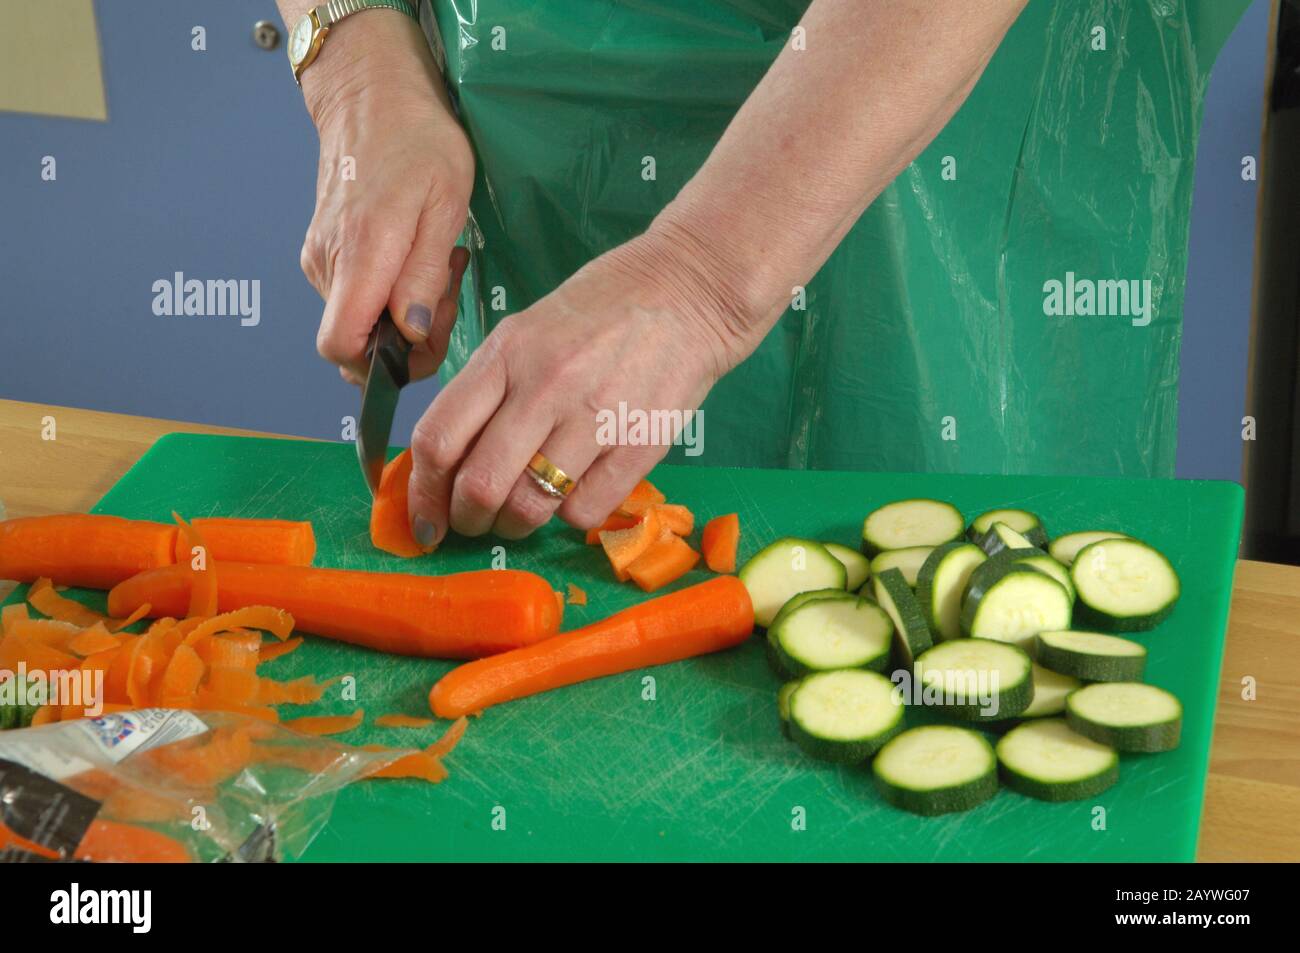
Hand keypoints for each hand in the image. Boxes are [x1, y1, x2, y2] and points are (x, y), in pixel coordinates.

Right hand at [297, 12, 473, 382]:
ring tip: (437, 268)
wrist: (373, 95)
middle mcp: (328, 263)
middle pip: (354, 344)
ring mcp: (321, 259)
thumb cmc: (416, 138)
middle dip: (406, 341)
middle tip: (445, 295)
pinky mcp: (325, 253)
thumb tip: (410, 332)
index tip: (425, 342)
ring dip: (404, 314)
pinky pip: (356, 297)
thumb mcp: (444, 203)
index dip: (381, 367)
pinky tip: (417, 261)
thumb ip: (424, 274)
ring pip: (359, 323)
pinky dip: (390, 295)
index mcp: (359, 253)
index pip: (341, 346)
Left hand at [405, 228, 754, 546]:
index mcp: (506, 353)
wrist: (690, 289)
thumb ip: (488, 389)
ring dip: (514, 526)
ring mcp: (594, 418)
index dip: (421, 492)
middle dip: (465, 520)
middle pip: (478, 485)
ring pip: (529, 507)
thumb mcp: (528, 331)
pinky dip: (568, 515)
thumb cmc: (603, 308)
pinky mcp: (639, 446)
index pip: (438, 438)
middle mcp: (544, 386)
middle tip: (473, 523)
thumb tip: (449, 459)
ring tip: (520, 516)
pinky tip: (575, 492)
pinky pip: (583, 511)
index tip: (423, 517)